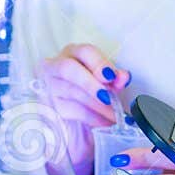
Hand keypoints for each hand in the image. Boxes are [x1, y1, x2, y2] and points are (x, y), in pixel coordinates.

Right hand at [41, 43, 128, 174]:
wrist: (77, 105)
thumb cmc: (92, 85)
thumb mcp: (106, 79)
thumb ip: (115, 77)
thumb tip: (122, 77)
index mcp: (73, 53)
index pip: (84, 52)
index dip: (99, 64)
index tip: (112, 77)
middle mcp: (57, 65)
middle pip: (69, 69)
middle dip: (90, 84)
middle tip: (108, 97)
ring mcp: (51, 85)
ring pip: (71, 92)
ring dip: (96, 106)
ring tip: (114, 115)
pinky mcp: (53, 105)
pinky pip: (72, 111)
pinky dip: (92, 118)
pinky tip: (105, 123)